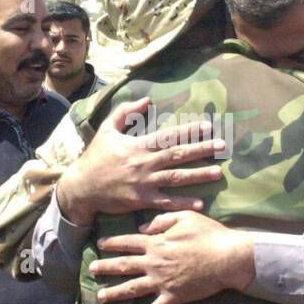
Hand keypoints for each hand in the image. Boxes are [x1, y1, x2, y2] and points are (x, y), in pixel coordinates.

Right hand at [56, 96, 226, 225]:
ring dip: (198, 175)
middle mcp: (144, 163)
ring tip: (218, 173)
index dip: (189, 130)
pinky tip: (200, 203)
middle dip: (201, 150)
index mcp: (138, 145)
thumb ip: (125, 112)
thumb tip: (146, 100)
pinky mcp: (141, 201)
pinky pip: (165, 202)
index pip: (168, 136)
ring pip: (176, 178)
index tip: (208, 127)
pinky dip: (182, 203)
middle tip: (222, 146)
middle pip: (177, 155)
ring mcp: (144, 183)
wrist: (81, 187)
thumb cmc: (95, 158)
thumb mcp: (106, 130)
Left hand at [91, 210, 255, 303]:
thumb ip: (161, 221)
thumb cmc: (209, 235)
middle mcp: (154, 263)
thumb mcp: (185, 218)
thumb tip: (143, 228)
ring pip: (132, 288)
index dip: (113, 243)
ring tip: (100, 296)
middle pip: (124, 265)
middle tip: (92, 269)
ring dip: (115, 292)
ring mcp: (161, 282)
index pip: (129, 242)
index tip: (100, 245)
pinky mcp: (172, 297)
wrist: (227, 258)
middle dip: (106, 267)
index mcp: (156, 243)